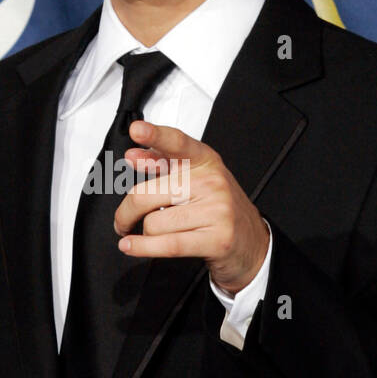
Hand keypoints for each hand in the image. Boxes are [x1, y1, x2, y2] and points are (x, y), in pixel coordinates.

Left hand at [114, 120, 269, 294]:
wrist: (253, 241)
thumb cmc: (217, 208)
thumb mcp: (195, 178)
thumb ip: (162, 164)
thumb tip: (134, 156)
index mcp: (205, 162)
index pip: (177, 144)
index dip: (155, 135)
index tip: (137, 130)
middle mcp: (211, 182)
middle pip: (147, 194)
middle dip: (126, 213)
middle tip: (123, 220)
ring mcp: (216, 211)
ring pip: (153, 223)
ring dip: (143, 234)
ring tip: (151, 234)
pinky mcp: (216, 239)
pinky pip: (167, 244)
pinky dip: (142, 247)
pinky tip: (131, 246)